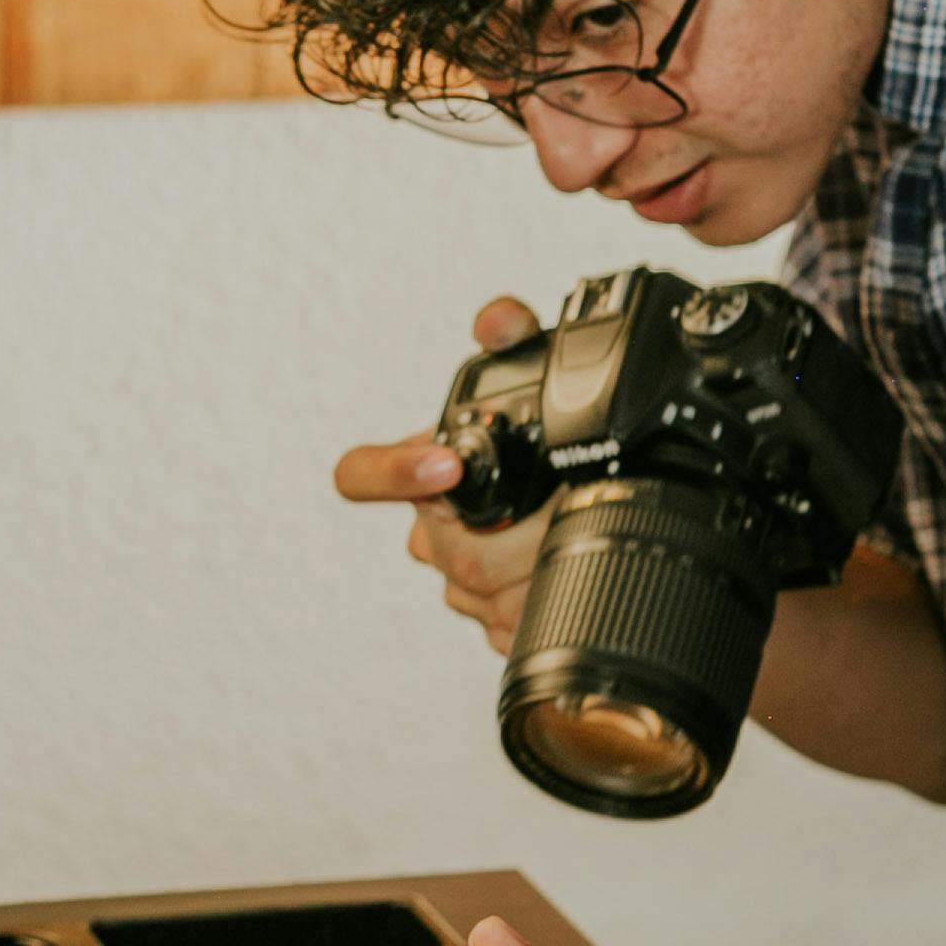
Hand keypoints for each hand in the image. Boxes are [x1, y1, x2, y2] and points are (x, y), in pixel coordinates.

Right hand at [334, 297, 548, 652]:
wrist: (584, 497)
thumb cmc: (541, 439)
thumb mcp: (531, 376)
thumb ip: (511, 333)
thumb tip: (496, 320)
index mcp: (425, 463)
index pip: (361, 475)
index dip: (394, 473)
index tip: (446, 467)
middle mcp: (430, 525)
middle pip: (447, 547)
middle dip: (515, 530)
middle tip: (566, 504)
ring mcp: (455, 577)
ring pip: (480, 591)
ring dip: (535, 563)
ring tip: (573, 530)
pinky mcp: (490, 619)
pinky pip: (505, 625)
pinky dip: (544, 598)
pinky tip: (566, 568)